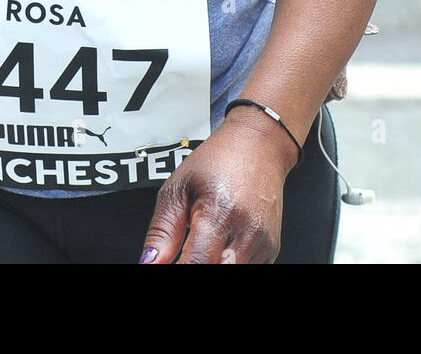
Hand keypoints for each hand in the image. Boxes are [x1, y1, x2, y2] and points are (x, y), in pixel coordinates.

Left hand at [139, 111, 296, 264]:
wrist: (258, 145)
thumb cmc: (217, 161)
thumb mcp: (178, 188)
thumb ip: (162, 231)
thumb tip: (149, 262)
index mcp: (218, 213)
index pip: (196, 264)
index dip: (177, 271)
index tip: (167, 264)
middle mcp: (246, 232)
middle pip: (217, 272)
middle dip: (195, 266)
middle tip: (184, 252)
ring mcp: (262, 243)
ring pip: (232, 274)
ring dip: (211, 264)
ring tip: (201, 245)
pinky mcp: (271, 250)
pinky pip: (247, 269)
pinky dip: (226, 263)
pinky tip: (219, 248)